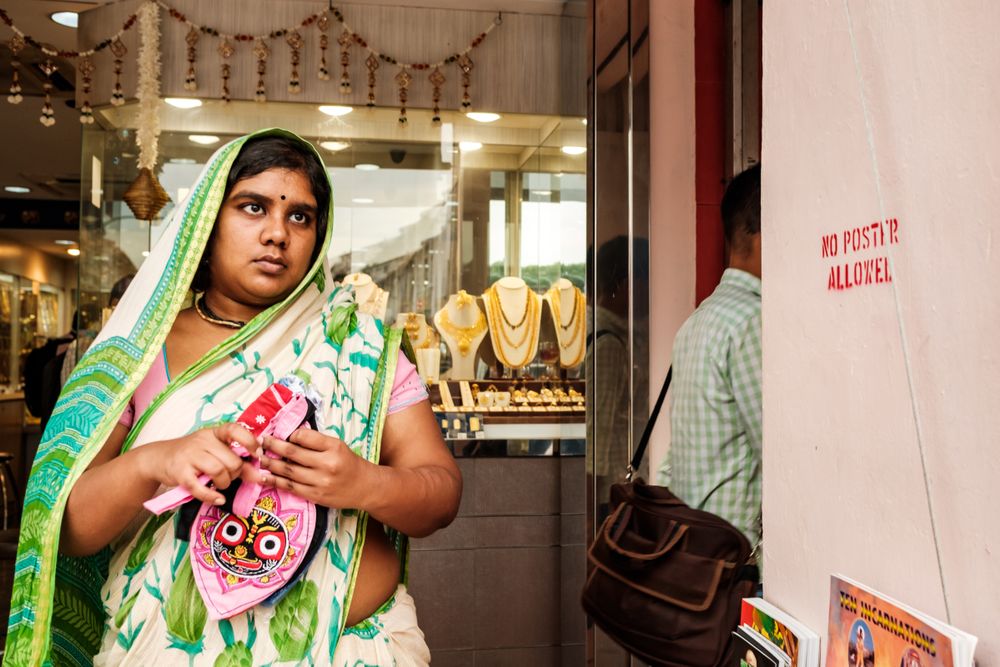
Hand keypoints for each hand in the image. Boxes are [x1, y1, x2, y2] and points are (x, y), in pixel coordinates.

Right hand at [141, 423, 258, 505]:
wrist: (160, 458)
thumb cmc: (194, 455)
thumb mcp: (215, 453)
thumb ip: (237, 461)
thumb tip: (259, 475)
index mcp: (214, 433)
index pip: (235, 430)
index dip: (249, 441)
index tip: (256, 454)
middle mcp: (202, 441)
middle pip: (231, 460)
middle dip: (235, 473)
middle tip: (229, 476)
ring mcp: (190, 455)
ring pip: (219, 471)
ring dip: (224, 483)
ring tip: (219, 485)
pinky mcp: (180, 472)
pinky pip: (200, 487)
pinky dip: (211, 496)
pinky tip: (218, 499)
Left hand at [257, 429, 372, 508]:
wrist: (364, 487)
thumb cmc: (348, 463)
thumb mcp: (338, 446)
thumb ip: (316, 442)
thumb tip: (290, 437)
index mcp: (333, 447)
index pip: (304, 437)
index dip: (289, 435)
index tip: (279, 434)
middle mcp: (327, 464)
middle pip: (292, 453)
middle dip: (273, 446)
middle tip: (260, 441)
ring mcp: (320, 482)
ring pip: (288, 471)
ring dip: (270, 464)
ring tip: (258, 458)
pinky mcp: (315, 496)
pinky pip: (290, 487)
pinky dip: (275, 481)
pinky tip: (264, 476)